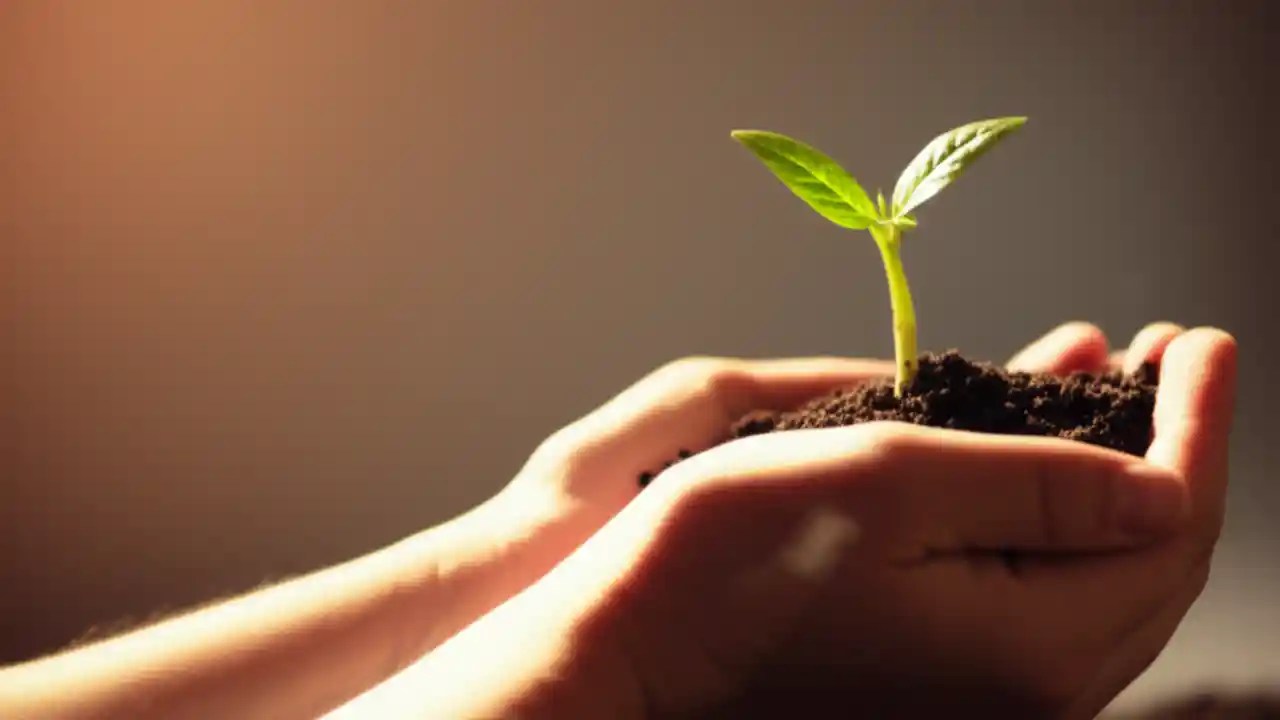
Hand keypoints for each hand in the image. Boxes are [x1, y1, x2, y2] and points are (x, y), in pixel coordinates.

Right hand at [527, 323, 1228, 718]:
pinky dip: (1066, 527)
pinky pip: (1047, 605)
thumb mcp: (887, 482)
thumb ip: (1038, 480)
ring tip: (1123, 395)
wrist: (634, 640)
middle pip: (1152, 565)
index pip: (1167, 525)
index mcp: (1026, 648)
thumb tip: (1163, 482)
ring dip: (1123, 485)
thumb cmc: (730, 552)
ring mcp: (985, 703)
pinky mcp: (945, 689)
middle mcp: (1025, 697)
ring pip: (1104, 585)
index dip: (1195, 422)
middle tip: (1171, 357)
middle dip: (1173, 450)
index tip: (1199, 340)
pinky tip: (1047, 466)